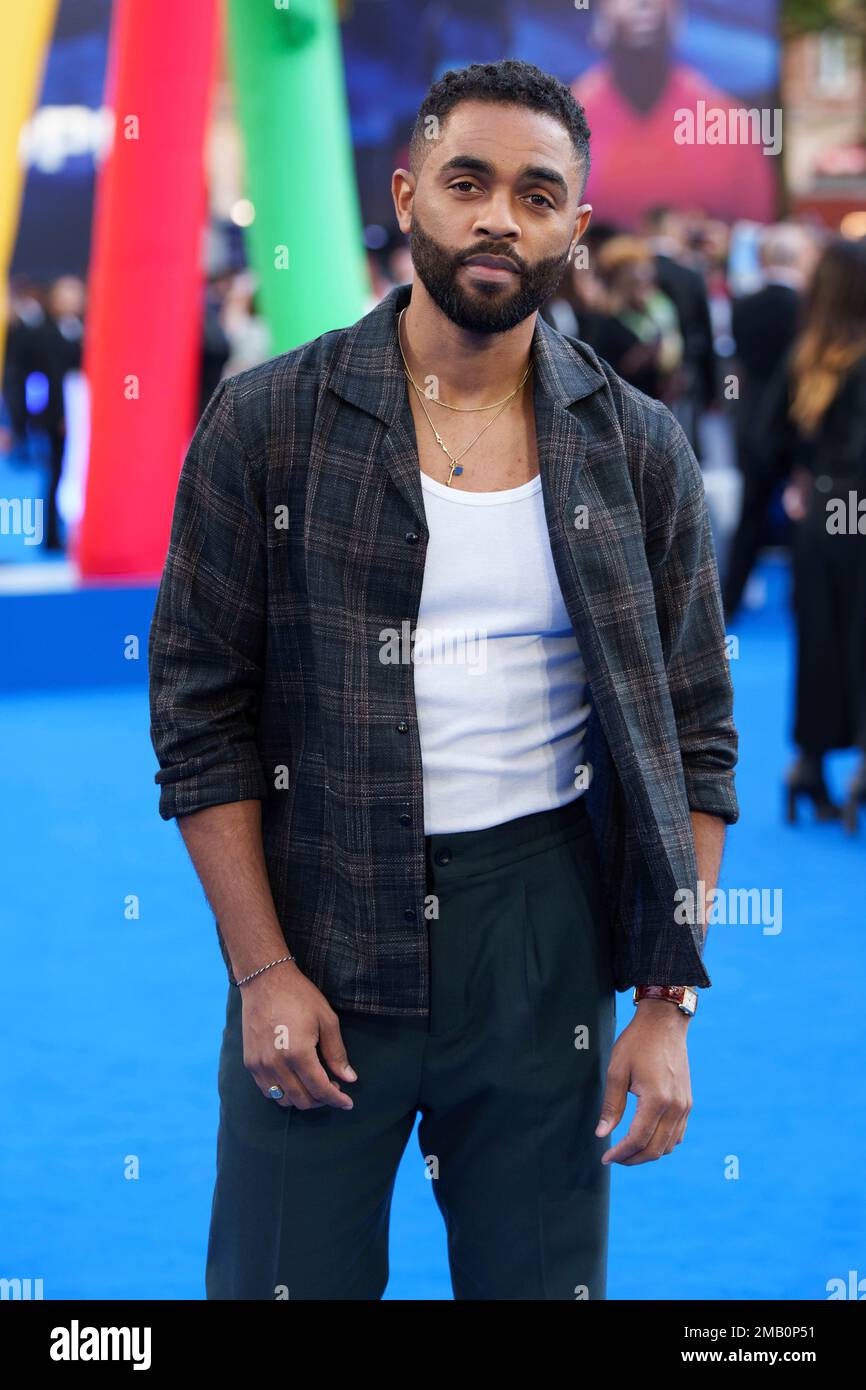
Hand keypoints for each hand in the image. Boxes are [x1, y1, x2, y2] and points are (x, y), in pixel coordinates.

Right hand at [240, 962, 356, 1110]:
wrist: (265, 981)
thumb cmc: (300, 996)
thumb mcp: (326, 1020)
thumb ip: (337, 1053)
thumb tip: (350, 1079)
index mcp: (298, 1054)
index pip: (320, 1090)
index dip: (337, 1099)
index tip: (348, 1103)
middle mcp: (276, 1064)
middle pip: (302, 1100)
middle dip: (322, 1100)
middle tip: (333, 1090)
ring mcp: (260, 1065)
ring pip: (283, 1100)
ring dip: (302, 1099)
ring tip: (314, 1085)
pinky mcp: (250, 1063)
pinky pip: (267, 1090)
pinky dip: (283, 1093)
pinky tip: (294, 1081)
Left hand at [595, 1000, 691, 1163]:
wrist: (664, 1023)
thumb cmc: (637, 1042)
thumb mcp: (617, 1070)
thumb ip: (611, 1105)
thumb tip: (602, 1134)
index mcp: (657, 1100)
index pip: (638, 1139)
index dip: (621, 1153)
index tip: (606, 1157)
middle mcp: (675, 1107)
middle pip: (655, 1149)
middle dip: (632, 1158)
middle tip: (614, 1158)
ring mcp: (684, 1106)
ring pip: (668, 1146)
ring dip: (648, 1153)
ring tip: (627, 1150)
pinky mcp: (687, 1102)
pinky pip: (677, 1134)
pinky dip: (662, 1143)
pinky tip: (646, 1138)